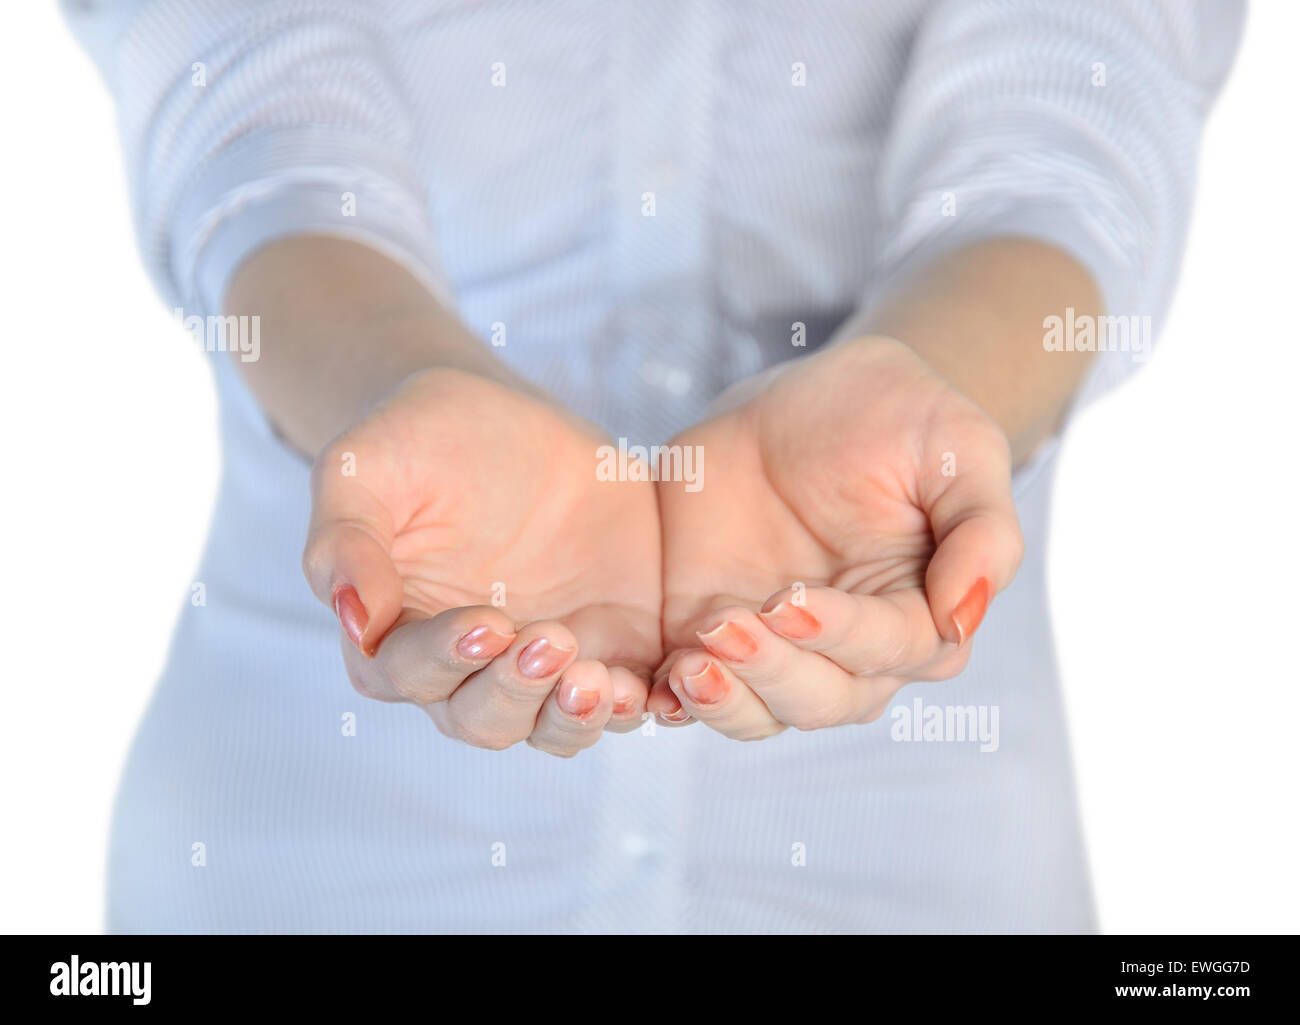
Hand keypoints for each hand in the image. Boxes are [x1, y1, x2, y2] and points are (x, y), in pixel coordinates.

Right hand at [302, 368, 661, 755]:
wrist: (507, 418)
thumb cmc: (417, 439)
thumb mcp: (364, 468)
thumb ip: (345, 540)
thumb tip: (351, 621)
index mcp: (396, 635)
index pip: (410, 675)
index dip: (445, 661)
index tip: (486, 623)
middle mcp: (468, 668)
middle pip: (485, 719)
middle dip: (518, 695)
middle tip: (554, 645)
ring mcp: (544, 662)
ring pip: (555, 726)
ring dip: (577, 718)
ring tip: (606, 683)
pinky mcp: (612, 643)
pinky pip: (627, 696)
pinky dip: (641, 703)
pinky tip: (659, 684)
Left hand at [651, 336, 1023, 738]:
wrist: (809, 397)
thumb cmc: (901, 416)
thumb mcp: (959, 447)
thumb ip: (982, 530)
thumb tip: (966, 616)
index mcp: (919, 615)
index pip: (889, 652)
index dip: (842, 636)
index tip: (792, 601)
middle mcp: (849, 650)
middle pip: (820, 700)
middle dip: (771, 675)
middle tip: (723, 627)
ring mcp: (775, 647)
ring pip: (757, 712)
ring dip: (721, 702)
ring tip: (685, 665)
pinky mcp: (708, 632)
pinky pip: (691, 690)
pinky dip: (671, 700)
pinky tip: (649, 688)